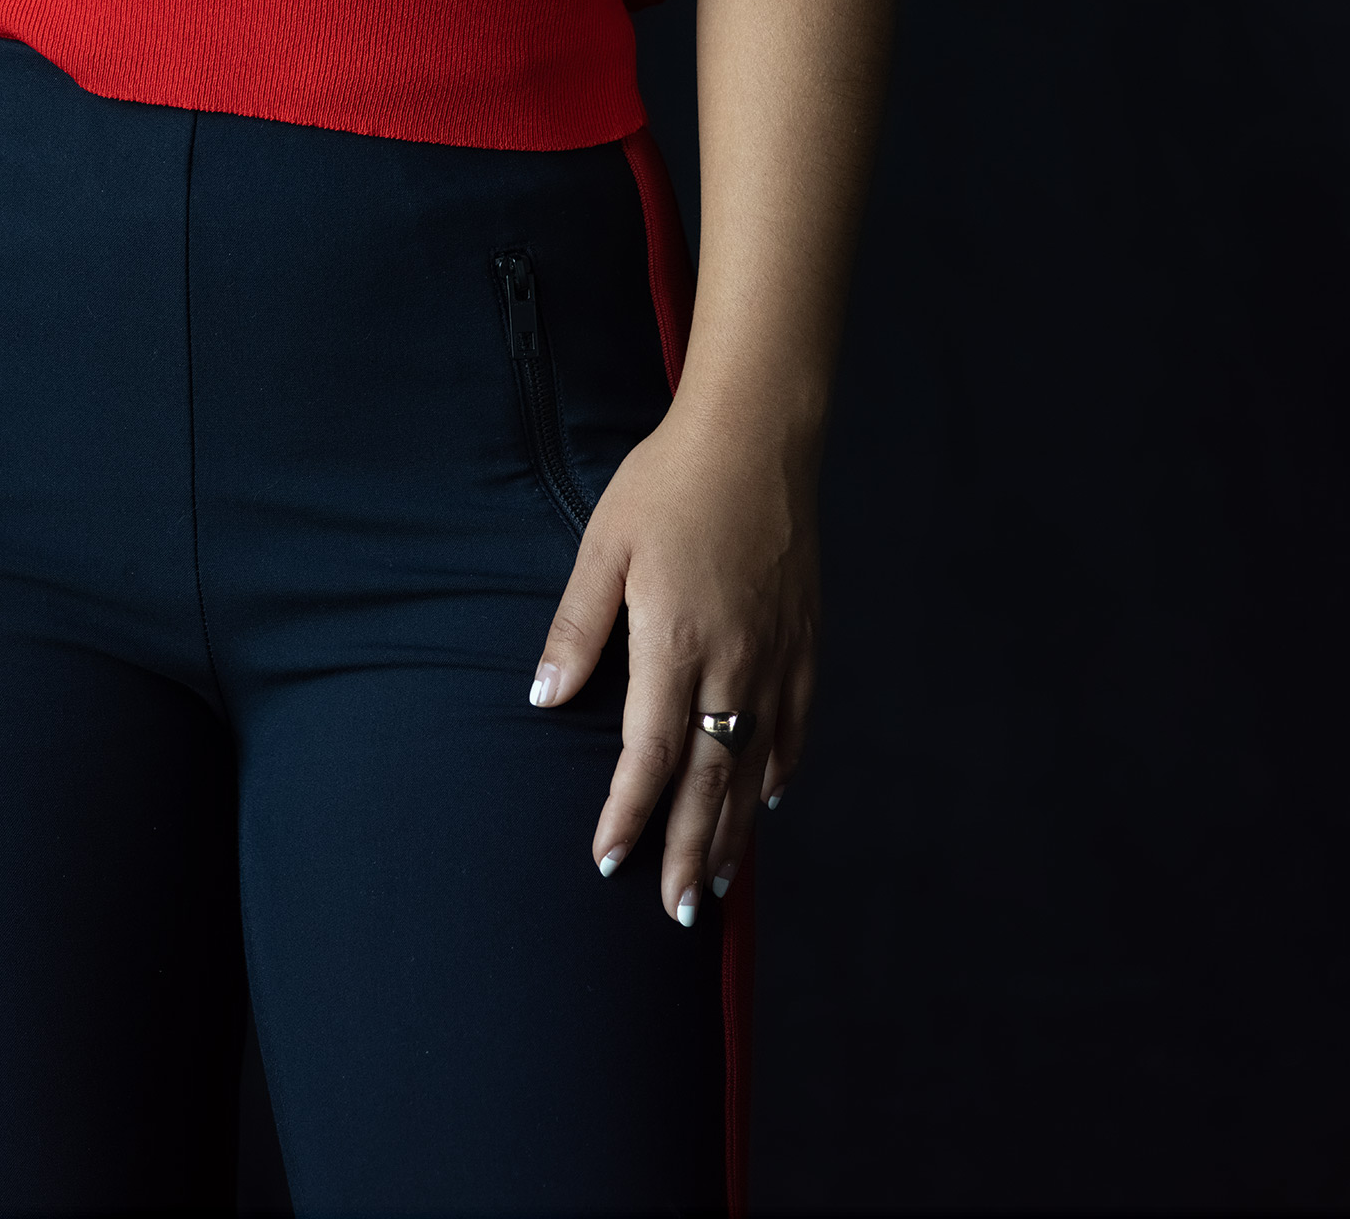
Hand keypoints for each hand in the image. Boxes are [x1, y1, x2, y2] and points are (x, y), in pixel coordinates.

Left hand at [527, 395, 817, 920]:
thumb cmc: (670, 483)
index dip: (627, 813)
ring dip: (734, 829)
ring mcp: (778, 656)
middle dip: (691, 852)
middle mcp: (734, 663)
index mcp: (677, 641)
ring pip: (754, 767)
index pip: (648, 754)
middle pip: (709, 781)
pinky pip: (793, 727)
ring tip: (717, 884)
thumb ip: (577, 628)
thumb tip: (544, 700)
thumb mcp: (606, 545)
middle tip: (676, 913)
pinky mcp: (806, 640)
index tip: (607, 859)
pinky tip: (765, 801)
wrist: (759, 435)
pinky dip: (777, 772)